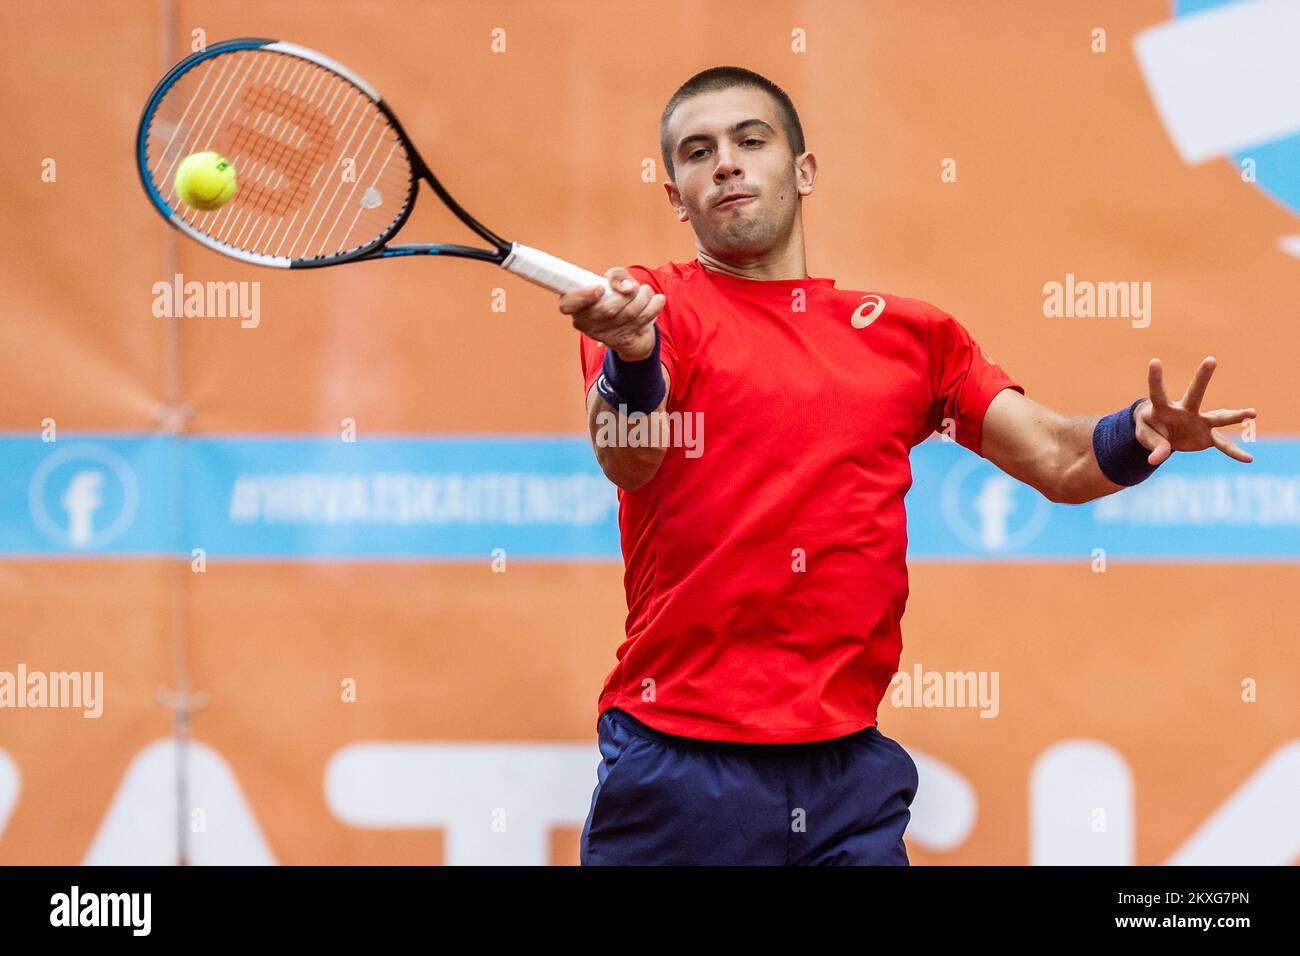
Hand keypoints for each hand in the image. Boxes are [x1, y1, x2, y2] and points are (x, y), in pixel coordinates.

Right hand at [558, 267, 664, 360]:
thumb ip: (617, 275)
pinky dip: (654, 307)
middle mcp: (586, 323)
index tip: (600, 288)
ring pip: (628, 314)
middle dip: (628, 294)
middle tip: (635, 287)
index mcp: (576, 307)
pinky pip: (642, 322)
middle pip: (608, 309)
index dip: (582, 297)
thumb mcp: (613, 280)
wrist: (631, 323)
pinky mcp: (623, 342)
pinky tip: (657, 300)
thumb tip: (626, 288)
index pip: (568, 304)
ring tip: (647, 291)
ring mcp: (604, 335)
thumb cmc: (616, 296)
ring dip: (644, 297)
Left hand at [1135, 357, 1256, 465]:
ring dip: (1235, 416)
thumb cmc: (1150, 429)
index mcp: (1164, 408)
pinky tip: (1248, 459)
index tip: (1154, 361)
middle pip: (1195, 393)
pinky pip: (1223, 445)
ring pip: (1219, 417)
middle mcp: (1186, 411)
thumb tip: (1157, 458)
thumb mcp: (1145, 436)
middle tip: (1211, 360)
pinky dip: (1234, 452)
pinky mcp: (1207, 436)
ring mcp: (1199, 422)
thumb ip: (1153, 446)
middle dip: (1202, 377)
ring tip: (1253, 413)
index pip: (1158, 393)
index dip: (1155, 378)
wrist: (1161, 434)